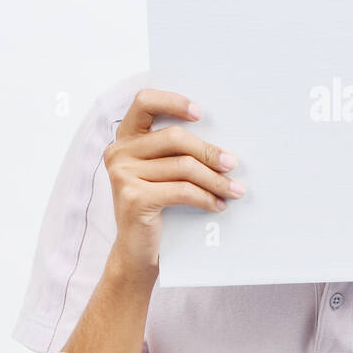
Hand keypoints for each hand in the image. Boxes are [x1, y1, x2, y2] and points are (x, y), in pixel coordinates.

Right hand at [103, 89, 244, 270]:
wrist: (137, 251)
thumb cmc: (157, 207)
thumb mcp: (163, 173)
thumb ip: (176, 152)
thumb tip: (221, 143)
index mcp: (125, 139)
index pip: (144, 102)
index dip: (174, 101)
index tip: (201, 113)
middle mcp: (118, 152)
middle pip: (174, 137)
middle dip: (209, 151)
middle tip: (233, 163)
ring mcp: (122, 175)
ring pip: (184, 166)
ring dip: (216, 180)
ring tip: (235, 189)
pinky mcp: (134, 198)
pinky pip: (182, 190)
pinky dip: (207, 198)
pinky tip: (218, 204)